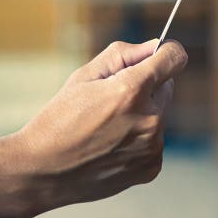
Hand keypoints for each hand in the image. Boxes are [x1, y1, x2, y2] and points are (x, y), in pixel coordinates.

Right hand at [12, 38, 187, 207]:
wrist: (43, 171)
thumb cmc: (60, 118)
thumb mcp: (85, 75)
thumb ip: (125, 54)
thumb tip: (156, 46)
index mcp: (131, 90)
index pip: (175, 58)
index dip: (166, 52)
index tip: (158, 55)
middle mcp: (149, 119)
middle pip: (165, 87)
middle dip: (146, 87)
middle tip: (111, 100)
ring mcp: (152, 146)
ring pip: (158, 115)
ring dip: (141, 115)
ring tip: (106, 128)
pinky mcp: (151, 167)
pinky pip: (154, 141)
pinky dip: (139, 140)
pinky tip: (111, 147)